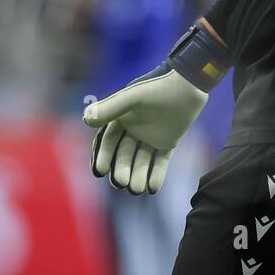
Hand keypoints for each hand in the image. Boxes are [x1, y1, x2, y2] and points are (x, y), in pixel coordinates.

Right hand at [84, 66, 206, 194]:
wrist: (188, 84)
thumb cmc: (158, 87)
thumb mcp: (133, 97)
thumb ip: (111, 108)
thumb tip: (85, 119)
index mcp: (121, 117)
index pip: (108, 141)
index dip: (103, 156)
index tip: (99, 171)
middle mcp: (133, 128)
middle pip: (124, 154)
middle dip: (122, 169)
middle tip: (122, 183)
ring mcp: (150, 136)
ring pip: (141, 160)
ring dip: (138, 175)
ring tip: (137, 189)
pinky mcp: (167, 142)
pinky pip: (160, 161)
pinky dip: (156, 174)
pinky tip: (153, 188)